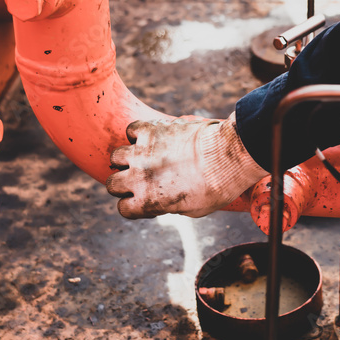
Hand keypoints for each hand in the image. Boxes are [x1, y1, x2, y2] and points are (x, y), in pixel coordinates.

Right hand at [106, 112, 267, 218]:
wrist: (227, 157)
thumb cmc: (217, 187)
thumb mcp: (192, 209)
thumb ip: (170, 205)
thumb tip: (164, 200)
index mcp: (148, 202)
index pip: (123, 209)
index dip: (134, 206)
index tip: (144, 200)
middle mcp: (139, 178)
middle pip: (112, 184)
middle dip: (123, 183)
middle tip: (139, 179)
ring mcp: (143, 153)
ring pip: (116, 156)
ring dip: (127, 158)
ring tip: (142, 157)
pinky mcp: (152, 130)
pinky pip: (132, 129)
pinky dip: (138, 133)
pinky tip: (150, 137)